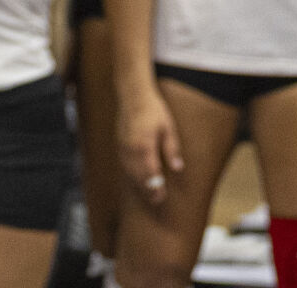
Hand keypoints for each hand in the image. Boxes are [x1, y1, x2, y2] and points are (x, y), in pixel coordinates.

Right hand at [119, 85, 183, 203]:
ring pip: (129, 171)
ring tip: (147, 194)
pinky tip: (137, 178)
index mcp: (144, 146)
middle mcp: (130, 149)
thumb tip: (177, 168)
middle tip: (156, 201)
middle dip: (146, 190)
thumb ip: (172, 149)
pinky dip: (131, 174)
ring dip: (138, 184)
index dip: (155, 187)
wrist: (133, 95)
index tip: (161, 197)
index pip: (150, 174)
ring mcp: (123, 146)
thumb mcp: (168, 128)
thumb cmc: (153, 109)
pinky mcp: (119, 143)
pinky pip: (124, 164)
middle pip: (138, 176)